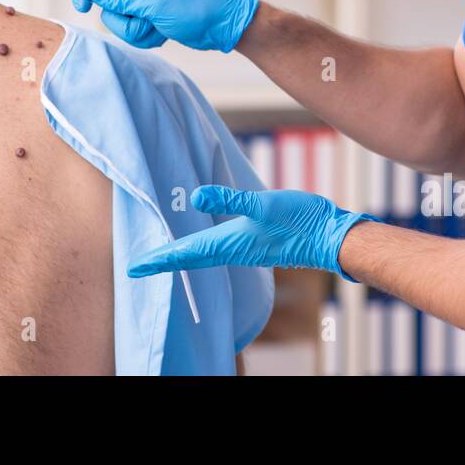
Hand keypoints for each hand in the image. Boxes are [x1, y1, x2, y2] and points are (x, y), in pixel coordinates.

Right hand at [70, 0, 259, 51]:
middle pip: (106, 4)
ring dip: (136, 31)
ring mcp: (144, 5)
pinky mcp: (150, 20)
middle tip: (144, 18)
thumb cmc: (193, 8)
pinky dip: (147, 37)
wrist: (223, 23)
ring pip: (120, 22)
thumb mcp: (154, 3)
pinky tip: (165, 32)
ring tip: (159, 26)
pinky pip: (134, 32)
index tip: (83, 8)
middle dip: (121, 19)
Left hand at [127, 185, 377, 279]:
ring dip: (180, 256)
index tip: (135, 267)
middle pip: (189, 258)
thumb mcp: (263, 203)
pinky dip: (201, 248)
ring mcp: (243, 248)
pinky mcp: (254, 244)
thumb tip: (196, 197)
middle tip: (138, 266)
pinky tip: (201, 242)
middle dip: (163, 261)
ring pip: (203, 255)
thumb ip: (231, 200)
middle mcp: (232, 249)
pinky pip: (218, 250)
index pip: (185, 253)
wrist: (329, 236)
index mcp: (229, 242)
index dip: (159, 259)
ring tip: (161, 256)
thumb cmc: (299, 219)